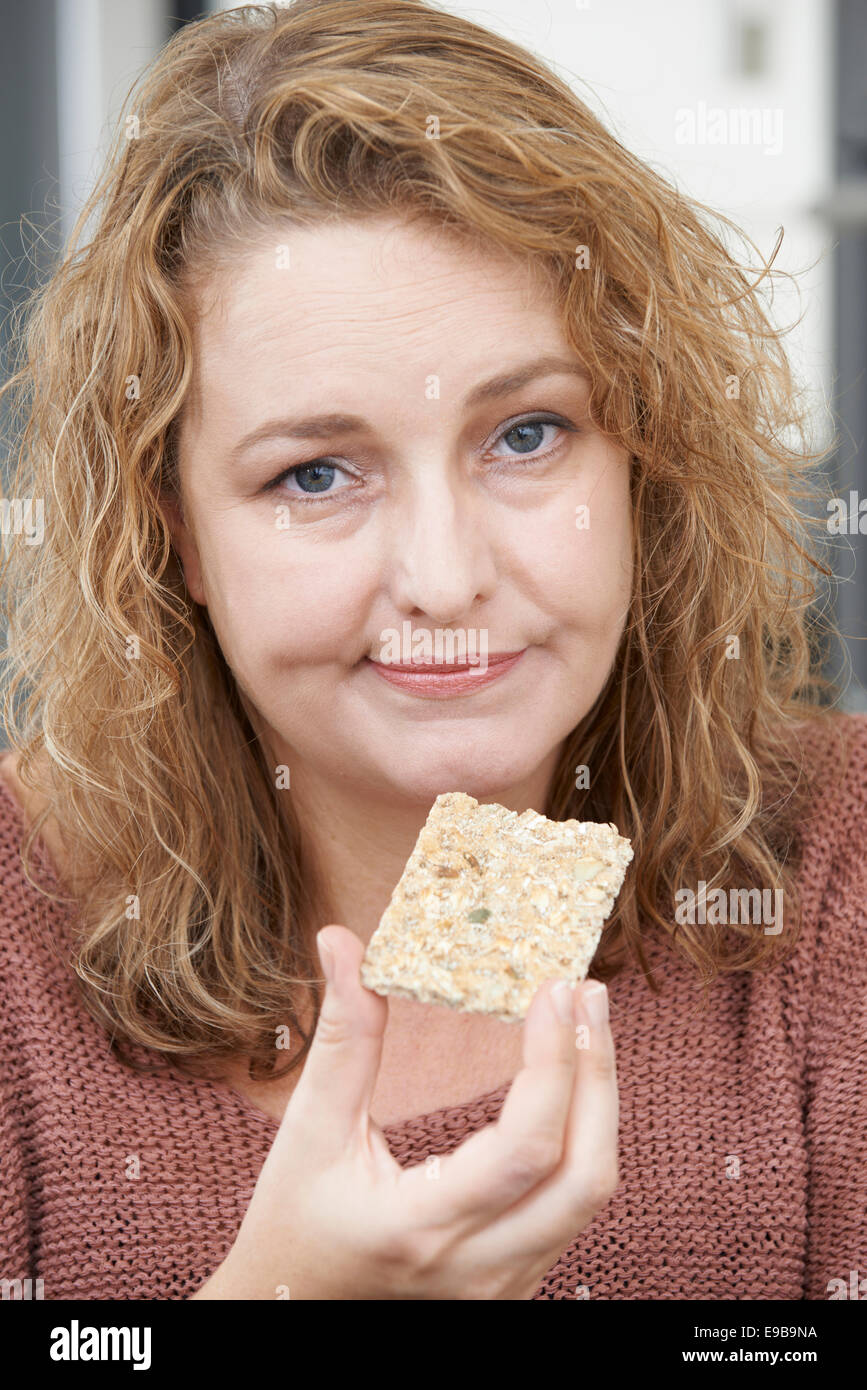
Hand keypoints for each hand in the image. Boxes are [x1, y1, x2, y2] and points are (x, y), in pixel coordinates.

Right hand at [193, 924, 617, 1299]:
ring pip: (589, 1195)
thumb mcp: (308, 1129)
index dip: (553, 1064)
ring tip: (586, 1023)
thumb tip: (341, 942)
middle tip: (585, 992)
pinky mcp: (514, 1282)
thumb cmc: (292, 1223)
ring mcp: (502, 1284)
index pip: (525, 1148)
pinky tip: (571, 1082)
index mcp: (421, 1226)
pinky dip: (584, 1137)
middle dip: (597, 1074)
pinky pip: (572, 1208)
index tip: (554, 989)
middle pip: (583, 1176)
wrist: (287, 1311)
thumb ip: (341, 1036)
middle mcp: (476, 1268)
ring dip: (599, 1103)